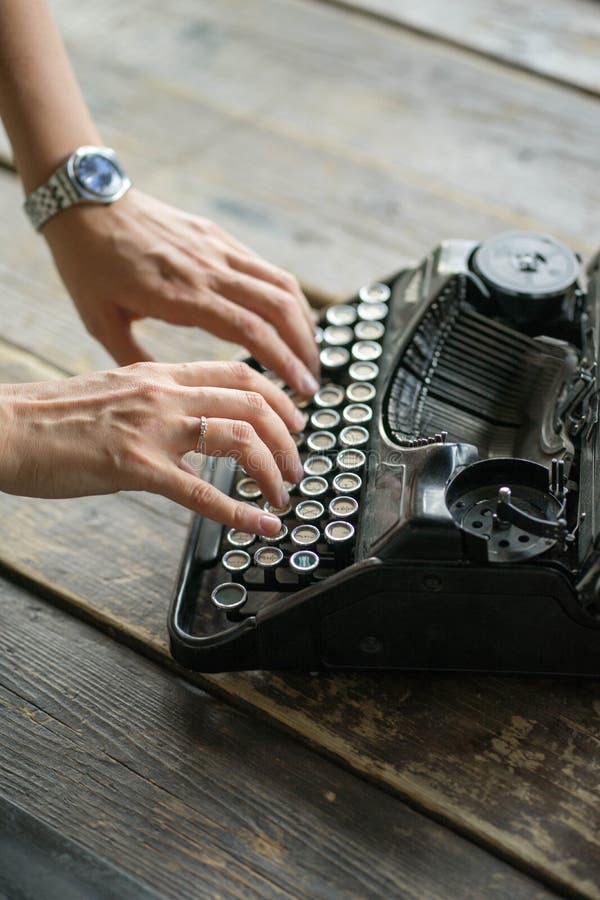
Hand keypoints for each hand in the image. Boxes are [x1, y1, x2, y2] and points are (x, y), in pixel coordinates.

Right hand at [0, 361, 305, 534]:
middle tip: (295, 467)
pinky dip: (241, 512)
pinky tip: (261, 526)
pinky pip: (202, 492)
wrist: (4, 427)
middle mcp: (163, 394)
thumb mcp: (116, 394)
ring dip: (272, 471)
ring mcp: (151, 428)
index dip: (278, 398)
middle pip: (253, 403)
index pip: (238, 373)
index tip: (293, 422)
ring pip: (239, 440)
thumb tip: (190, 438)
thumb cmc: (51, 417)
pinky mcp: (134, 466)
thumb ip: (158, 408)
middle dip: (287, 437)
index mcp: (159, 374)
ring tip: (281, 496)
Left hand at [42, 189, 320, 395]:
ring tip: (308, 354)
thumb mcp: (101, 321)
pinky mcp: (219, 237)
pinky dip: (287, 297)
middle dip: (305, 347)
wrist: (85, 202)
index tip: (301, 389)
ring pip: (282, 284)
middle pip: (279, 307)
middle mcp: (208, 269)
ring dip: (304, 322)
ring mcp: (218, 249)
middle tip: (312, 381)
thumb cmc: (88, 265)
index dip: (284, 361)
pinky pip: (265, 268)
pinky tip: (289, 320)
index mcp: (181, 295)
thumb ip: (137, 359)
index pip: (251, 330)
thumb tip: (168, 394)